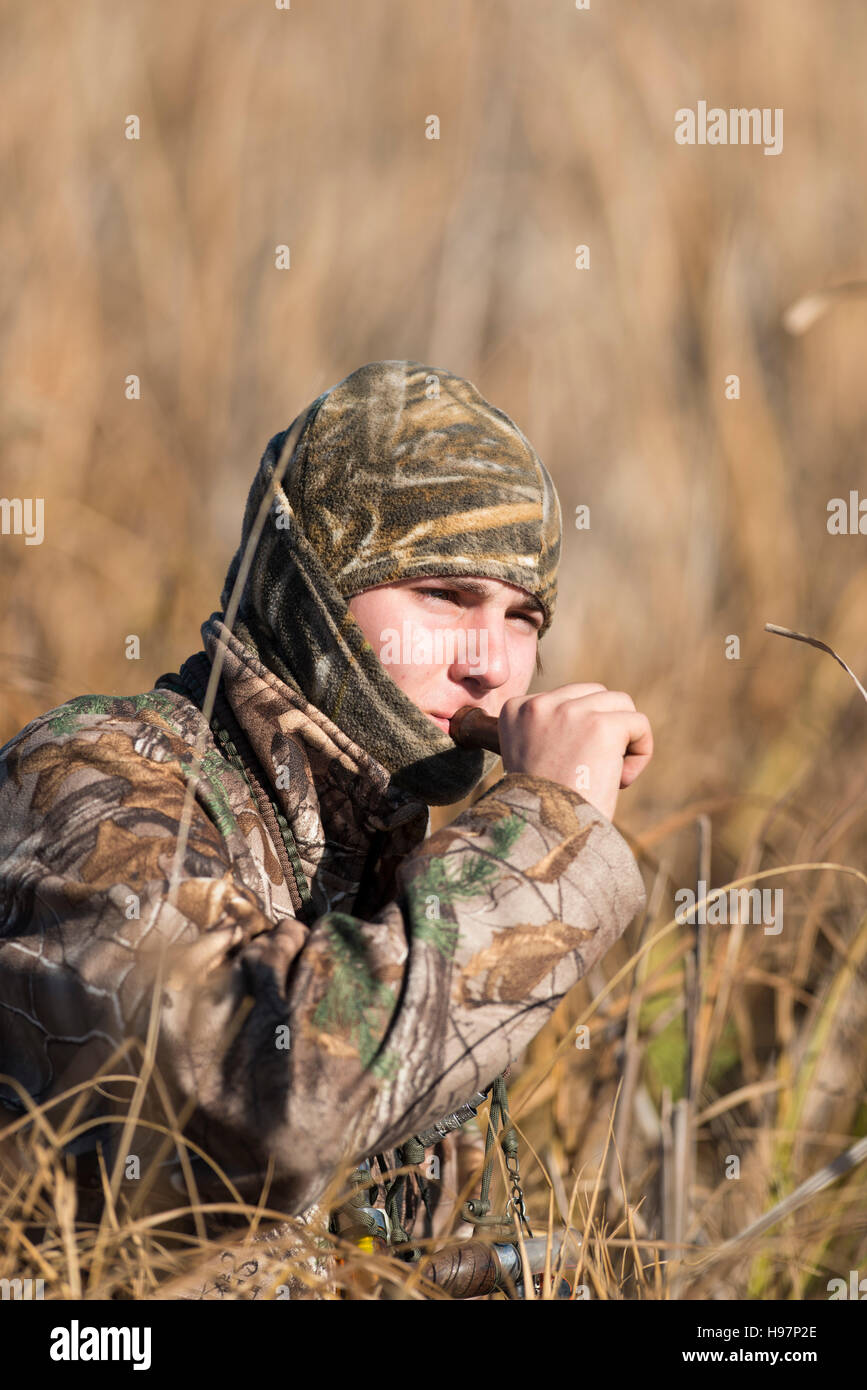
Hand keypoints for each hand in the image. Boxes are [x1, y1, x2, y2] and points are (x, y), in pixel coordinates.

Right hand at [497, 683, 652, 819]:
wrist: (545, 838)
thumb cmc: (540, 810)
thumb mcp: (533, 756)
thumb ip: (553, 729)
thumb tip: (594, 714)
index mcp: (516, 709)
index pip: (566, 699)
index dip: (579, 733)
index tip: (568, 767)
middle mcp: (539, 704)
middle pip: (595, 695)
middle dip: (605, 729)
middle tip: (593, 771)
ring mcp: (570, 712)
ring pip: (620, 704)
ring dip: (624, 738)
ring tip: (610, 775)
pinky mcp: (601, 725)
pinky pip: (639, 723)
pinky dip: (641, 752)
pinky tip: (621, 781)